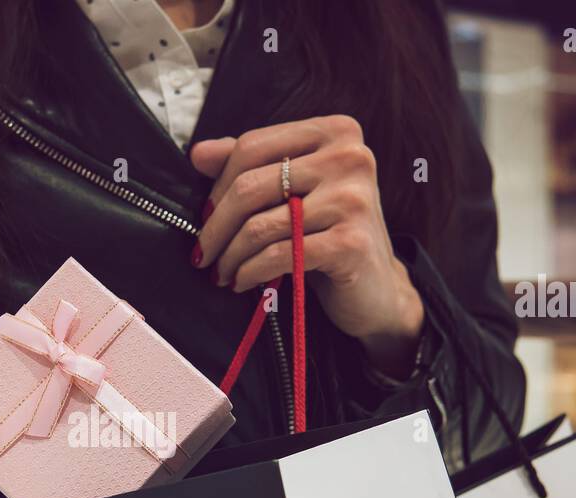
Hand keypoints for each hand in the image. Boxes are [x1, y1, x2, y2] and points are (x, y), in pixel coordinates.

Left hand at [190, 115, 423, 376]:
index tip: (205, 215)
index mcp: (335, 132)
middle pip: (251, 185)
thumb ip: (252, 166)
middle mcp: (350, 157)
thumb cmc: (328, 234)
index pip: (253, 146)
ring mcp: (354, 199)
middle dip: (216, 225)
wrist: (377, 288)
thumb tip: (198, 153)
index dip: (218, 184)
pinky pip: (278, 255)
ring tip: (221, 272)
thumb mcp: (293, 192)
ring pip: (260, 225)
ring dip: (230, 255)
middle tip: (201, 254)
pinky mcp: (351, 242)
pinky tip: (241, 283)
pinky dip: (250, 272)